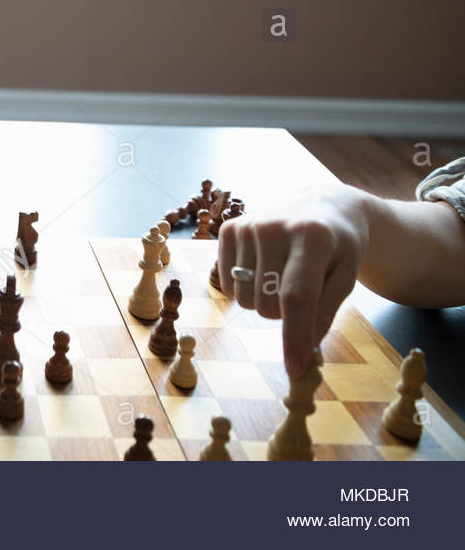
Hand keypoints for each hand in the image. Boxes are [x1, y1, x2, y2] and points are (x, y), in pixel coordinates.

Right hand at [217, 184, 371, 376]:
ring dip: (264, 301)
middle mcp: (274, 227)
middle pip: (268, 305)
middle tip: (303, 291)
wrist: (323, 204)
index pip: (297, 297)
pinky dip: (245, 288)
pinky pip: (227, 286)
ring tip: (283, 276)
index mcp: (312, 237)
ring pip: (245, 300)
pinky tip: (263, 268)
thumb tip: (302, 352)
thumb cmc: (340, 246)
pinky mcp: (228, 229)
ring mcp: (247, 226)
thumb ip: (324, 312)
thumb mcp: (346, 277)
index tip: (295, 369)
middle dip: (286, 314)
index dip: (294, 336)